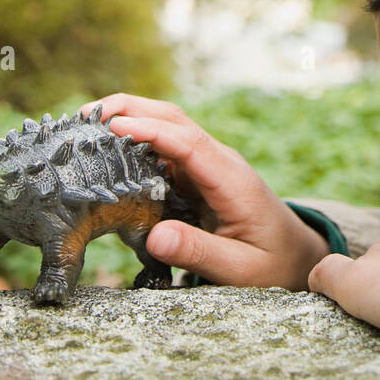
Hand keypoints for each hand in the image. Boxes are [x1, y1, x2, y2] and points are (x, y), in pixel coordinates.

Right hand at [81, 95, 330, 290]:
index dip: (150, 131)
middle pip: (174, 120)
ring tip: (83, 128)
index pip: (189, 143)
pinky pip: (164, 150)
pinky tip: (105, 151)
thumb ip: (200, 253)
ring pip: (166, 128)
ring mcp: (207, 165)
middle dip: (131, 109)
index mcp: (232, 180)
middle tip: (84, 117)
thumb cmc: (272, 264)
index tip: (112, 128)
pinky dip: (134, 142)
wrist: (296, 257)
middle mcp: (219, 163)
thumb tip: (157, 237)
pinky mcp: (196, 175)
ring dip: (129, 120)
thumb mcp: (241, 270)